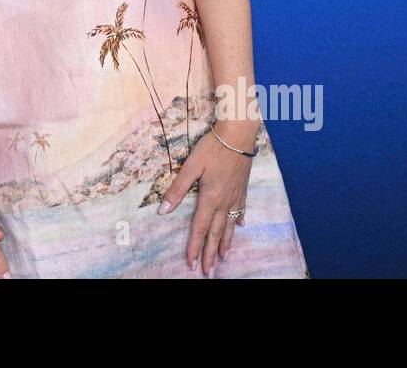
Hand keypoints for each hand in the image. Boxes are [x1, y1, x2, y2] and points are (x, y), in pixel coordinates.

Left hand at [159, 120, 256, 276]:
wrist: (238, 135)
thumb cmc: (212, 148)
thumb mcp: (191, 167)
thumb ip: (177, 189)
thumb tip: (163, 210)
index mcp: (210, 198)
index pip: (200, 228)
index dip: (195, 247)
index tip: (191, 263)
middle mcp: (224, 201)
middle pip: (216, 233)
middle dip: (210, 253)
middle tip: (208, 271)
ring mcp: (236, 196)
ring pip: (230, 225)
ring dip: (225, 242)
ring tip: (223, 257)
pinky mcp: (243, 188)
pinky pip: (241, 210)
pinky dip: (239, 221)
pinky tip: (240, 227)